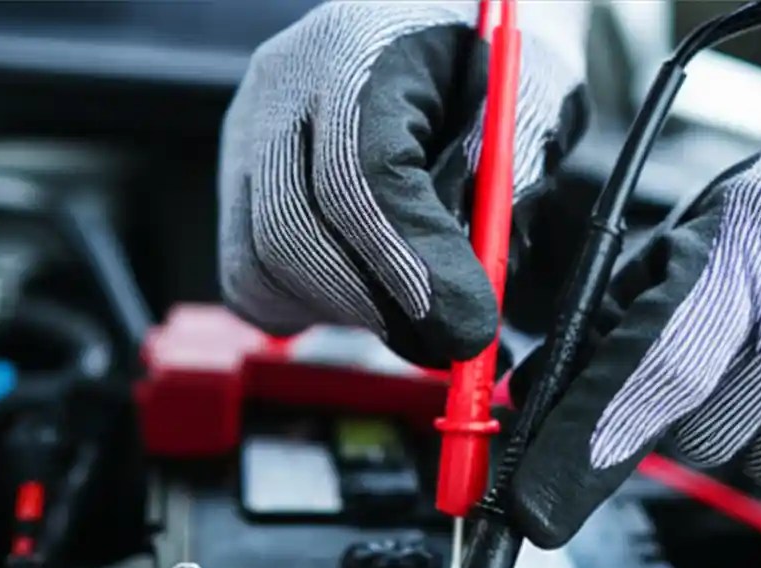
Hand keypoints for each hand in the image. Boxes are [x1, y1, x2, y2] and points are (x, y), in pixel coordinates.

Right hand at [218, 2, 585, 367]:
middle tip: (445, 342)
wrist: (436, 21)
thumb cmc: (486, 61)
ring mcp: (248, 133)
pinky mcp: (238, 177)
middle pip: (292, 229)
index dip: (412, 263)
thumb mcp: (522, 110)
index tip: (466, 324)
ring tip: (412, 314)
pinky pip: (246, 272)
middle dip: (375, 306)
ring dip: (343, 311)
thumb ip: (499, 199)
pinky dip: (306, 305)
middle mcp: (283, 85)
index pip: (363, 175)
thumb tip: (471, 303)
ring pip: (258, 263)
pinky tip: (364, 297)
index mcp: (362, 48)